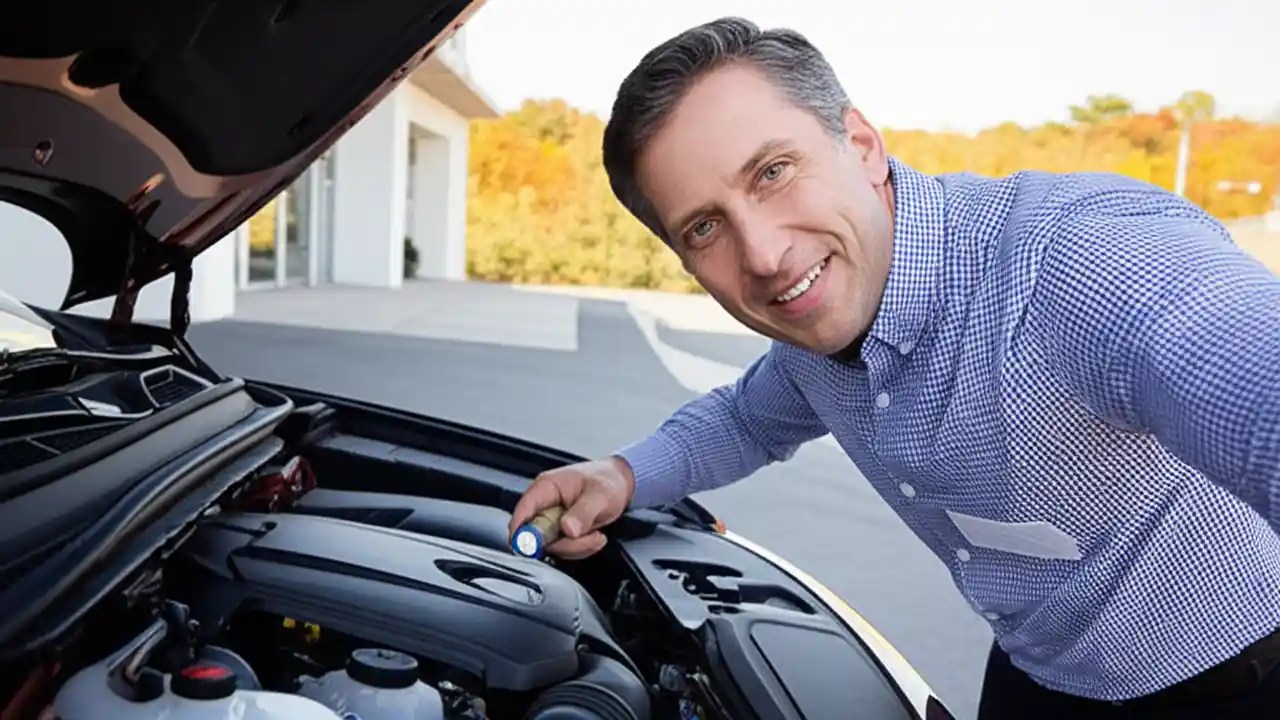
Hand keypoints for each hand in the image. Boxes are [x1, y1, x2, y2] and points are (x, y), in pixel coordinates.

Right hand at [508, 456, 635, 559]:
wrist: (621, 484)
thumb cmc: (607, 480)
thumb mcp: (600, 494)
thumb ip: (583, 512)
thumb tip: (567, 529)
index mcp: (546, 487)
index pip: (522, 511)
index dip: (522, 532)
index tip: (533, 548)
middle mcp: (545, 504)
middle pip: (537, 536)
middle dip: (565, 543)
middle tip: (589, 537)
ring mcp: (552, 519)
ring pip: (552, 546)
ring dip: (577, 547)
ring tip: (596, 534)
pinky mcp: (561, 531)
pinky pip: (563, 549)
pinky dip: (581, 548)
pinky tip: (594, 536)